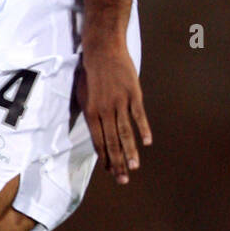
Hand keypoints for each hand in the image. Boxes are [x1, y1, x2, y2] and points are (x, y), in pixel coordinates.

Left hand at [75, 45, 151, 183]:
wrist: (102, 50)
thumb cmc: (90, 74)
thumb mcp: (82, 95)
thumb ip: (88, 115)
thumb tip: (93, 134)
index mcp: (91, 113)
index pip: (98, 142)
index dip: (105, 158)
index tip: (110, 172)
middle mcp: (104, 111)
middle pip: (112, 142)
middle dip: (117, 163)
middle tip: (123, 180)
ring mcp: (120, 103)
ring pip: (125, 132)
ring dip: (130, 151)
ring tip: (134, 167)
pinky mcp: (133, 94)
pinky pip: (138, 115)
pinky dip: (143, 129)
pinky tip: (147, 142)